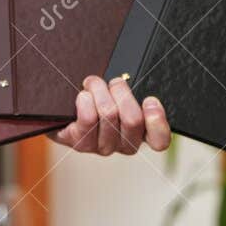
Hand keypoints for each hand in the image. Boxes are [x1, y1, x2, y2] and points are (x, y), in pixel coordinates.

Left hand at [49, 75, 171, 155]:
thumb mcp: (119, 94)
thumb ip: (129, 92)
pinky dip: (85, 101)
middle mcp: (125, 145)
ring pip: (109, 114)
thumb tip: (125, 78)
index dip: (157, 121)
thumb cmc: (97, 101)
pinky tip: (82, 96)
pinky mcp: (82, 144)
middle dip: (120, 91)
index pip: (160, 140)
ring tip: (92, 85)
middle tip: (112, 82)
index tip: (149, 100)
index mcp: (141, 134)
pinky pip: (88, 119)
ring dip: (99, 91)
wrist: (65, 114)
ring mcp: (104, 147)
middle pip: (133, 119)